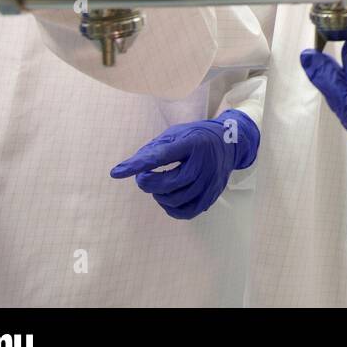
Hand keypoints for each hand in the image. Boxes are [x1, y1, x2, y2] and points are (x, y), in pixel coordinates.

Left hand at [109, 109, 258, 219]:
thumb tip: (129, 167)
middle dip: (148, 183)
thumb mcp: (176, 134)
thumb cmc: (197, 138)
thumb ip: (153, 149)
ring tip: (159, 184)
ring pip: (175, 200)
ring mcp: (210, 182)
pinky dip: (171, 208)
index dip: (138, 165)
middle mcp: (204, 164)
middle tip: (144, 176)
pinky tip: (168, 197)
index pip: (161, 155)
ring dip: (159, 195)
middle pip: (168, 183)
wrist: (230, 143)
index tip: (116, 173)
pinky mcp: (212, 195)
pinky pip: (186, 212)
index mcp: (192, 143)